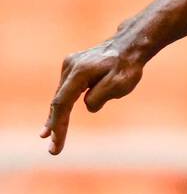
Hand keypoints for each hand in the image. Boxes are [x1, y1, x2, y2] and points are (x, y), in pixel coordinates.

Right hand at [41, 35, 146, 154]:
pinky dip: (63, 105)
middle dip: (55, 126)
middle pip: (58, 101)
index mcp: (79, 72)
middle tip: (54, 149)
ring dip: (56, 116)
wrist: (130, 45)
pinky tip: (58, 118)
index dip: (58, 126)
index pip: (62, 104)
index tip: (56, 144)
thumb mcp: (118, 85)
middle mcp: (69, 67)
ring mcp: (70, 65)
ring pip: (61, 96)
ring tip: (49, 136)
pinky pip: (66, 90)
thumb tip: (87, 106)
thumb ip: (98, 97)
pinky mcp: (73, 66)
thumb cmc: (127, 66)